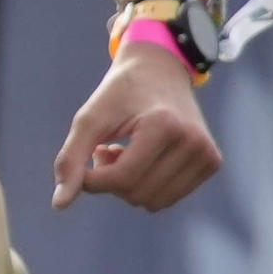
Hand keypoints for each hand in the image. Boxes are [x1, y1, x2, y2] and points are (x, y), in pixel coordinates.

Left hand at [50, 42, 221, 212]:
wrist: (160, 69)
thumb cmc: (121, 92)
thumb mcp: (90, 118)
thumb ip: (71, 158)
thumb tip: (60, 204)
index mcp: (165, 125)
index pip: (123, 178)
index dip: (94, 179)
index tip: (87, 158)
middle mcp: (193, 142)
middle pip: (137, 193)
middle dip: (112, 180)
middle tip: (107, 149)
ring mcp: (207, 154)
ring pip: (153, 202)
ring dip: (129, 185)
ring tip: (125, 153)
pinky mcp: (211, 162)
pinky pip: (168, 198)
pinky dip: (148, 186)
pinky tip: (144, 158)